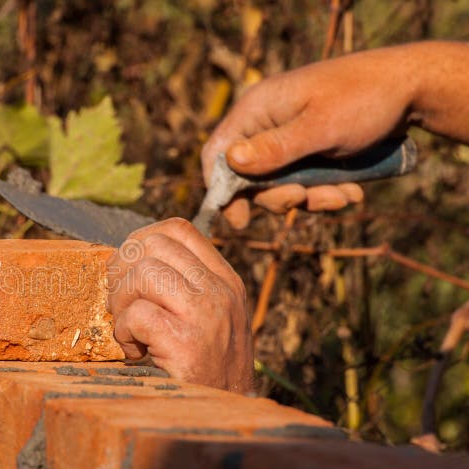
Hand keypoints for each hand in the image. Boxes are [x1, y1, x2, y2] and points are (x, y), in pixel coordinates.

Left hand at [106, 218, 252, 392]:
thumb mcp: (206, 320)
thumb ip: (179, 287)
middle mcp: (221, 292)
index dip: (139, 243)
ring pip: (143, 272)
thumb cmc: (205, 374)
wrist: (224, 423)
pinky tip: (137, 353)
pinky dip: (125, 333)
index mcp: (225, 281)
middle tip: (122, 306)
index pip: (177, 230)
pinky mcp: (189, 344)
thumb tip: (126, 260)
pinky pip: (138, 314)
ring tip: (131, 332)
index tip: (128, 274)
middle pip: (154, 244)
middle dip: (123, 271)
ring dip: (122, 302)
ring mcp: (208, 315)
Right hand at [202, 45, 422, 228]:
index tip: (239, 220)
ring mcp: (287, 138)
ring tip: (344, 197)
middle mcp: (266, 124)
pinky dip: (324, 193)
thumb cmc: (364, 98)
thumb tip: (231, 163)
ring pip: (280, 185)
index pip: (217, 153)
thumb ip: (275, 148)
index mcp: (257, 109)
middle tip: (305, 199)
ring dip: (310, 199)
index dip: (222, 189)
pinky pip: (303, 182)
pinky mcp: (308, 151)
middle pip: (249, 178)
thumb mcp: (320, 127)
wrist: (411, 88)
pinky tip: (351, 191)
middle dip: (279, 196)